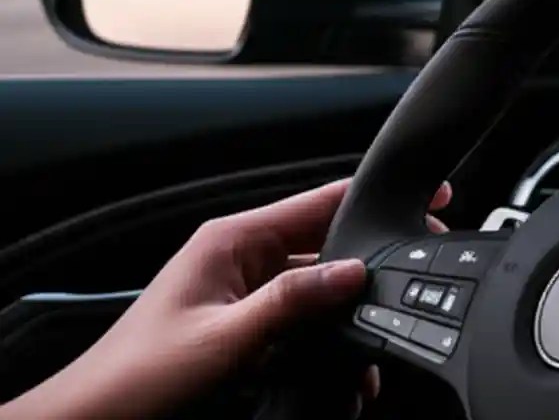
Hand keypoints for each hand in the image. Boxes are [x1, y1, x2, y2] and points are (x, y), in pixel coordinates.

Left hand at [1, 178, 451, 419]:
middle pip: (325, 241)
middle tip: (415, 270)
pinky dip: (324, 330)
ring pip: (316, 283)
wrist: (95, 416)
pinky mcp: (242, 320)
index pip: (319, 202)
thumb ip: (292, 301)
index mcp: (232, 239)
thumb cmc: (139, 374)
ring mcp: (241, 287)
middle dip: (370, 258)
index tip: (424, 198)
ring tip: (377, 330)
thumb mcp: (225, 338)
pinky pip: (298, 314)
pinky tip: (344, 355)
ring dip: (347, 305)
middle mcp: (240, 255)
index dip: (373, 199)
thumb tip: (352, 273)